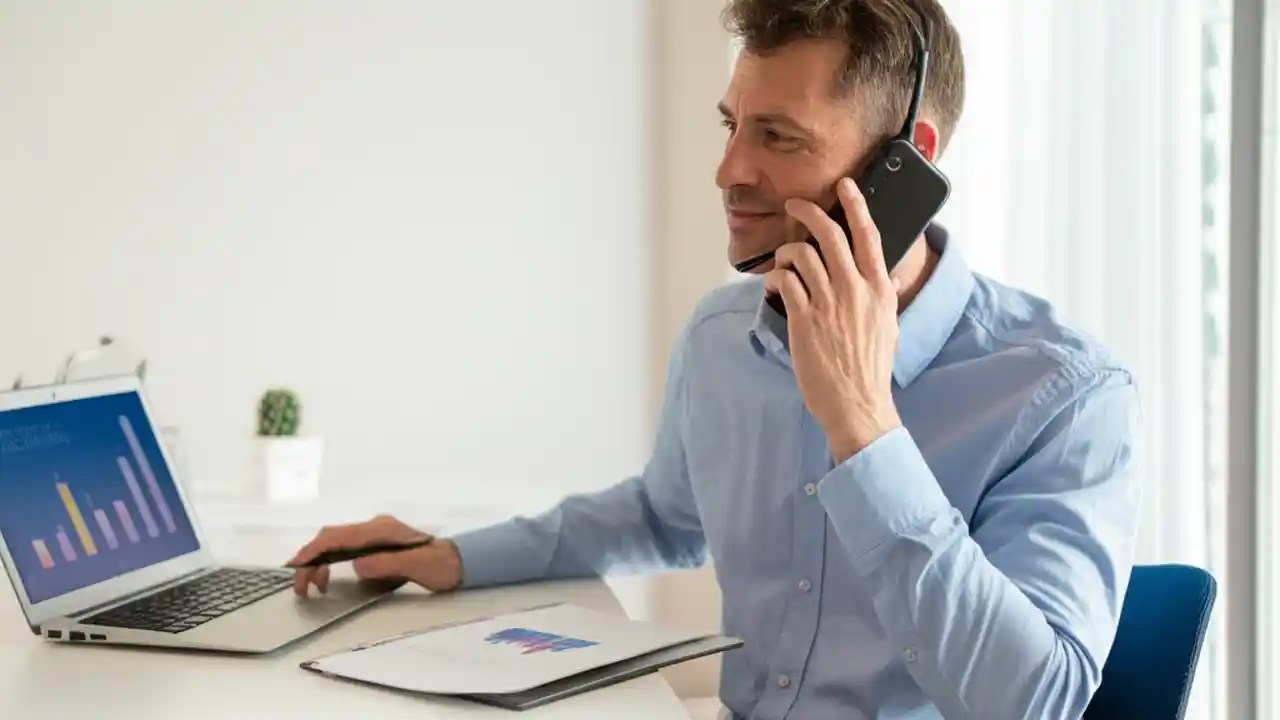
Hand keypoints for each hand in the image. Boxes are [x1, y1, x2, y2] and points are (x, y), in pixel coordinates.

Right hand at [288, 514, 463, 596]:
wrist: (459, 563)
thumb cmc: (439, 566)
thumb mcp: (416, 566)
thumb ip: (386, 564)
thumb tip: (357, 566)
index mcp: (380, 530)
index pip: (337, 536)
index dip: (313, 552)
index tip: (297, 569)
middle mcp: (374, 527)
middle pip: (331, 537)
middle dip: (310, 559)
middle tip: (301, 588)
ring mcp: (375, 535)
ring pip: (335, 543)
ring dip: (319, 562)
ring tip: (314, 588)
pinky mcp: (377, 544)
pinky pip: (345, 549)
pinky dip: (331, 562)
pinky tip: (330, 578)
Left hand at [763, 177, 902, 462]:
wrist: (858, 405)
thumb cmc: (871, 369)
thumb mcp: (889, 326)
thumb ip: (885, 297)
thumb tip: (889, 279)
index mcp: (880, 289)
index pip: (869, 236)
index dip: (855, 205)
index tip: (844, 185)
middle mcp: (857, 291)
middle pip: (830, 235)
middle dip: (809, 212)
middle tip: (794, 204)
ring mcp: (829, 304)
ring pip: (802, 255)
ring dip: (786, 251)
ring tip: (783, 262)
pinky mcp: (804, 319)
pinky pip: (785, 282)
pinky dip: (775, 278)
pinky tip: (774, 286)